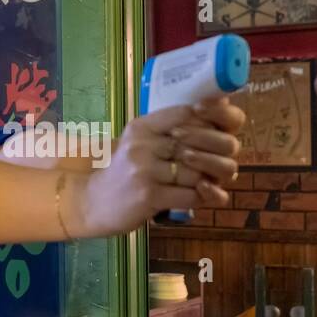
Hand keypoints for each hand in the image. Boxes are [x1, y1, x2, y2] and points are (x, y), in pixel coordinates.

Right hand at [70, 102, 241, 236]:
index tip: (219, 134)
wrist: (93, 202)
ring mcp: (144, 171)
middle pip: (195, 144)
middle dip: (214, 156)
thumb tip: (213, 118)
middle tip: (222, 163)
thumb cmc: (123, 172)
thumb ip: (167, 131)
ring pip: (196, 172)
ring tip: (214, 182)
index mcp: (141, 127)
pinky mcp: (149, 196)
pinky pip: (190, 195)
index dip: (209, 123)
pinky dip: (203, 197)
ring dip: (210, 180)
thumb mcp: (139, 143)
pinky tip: (204, 196)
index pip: (185, 114)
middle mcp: (141, 144)